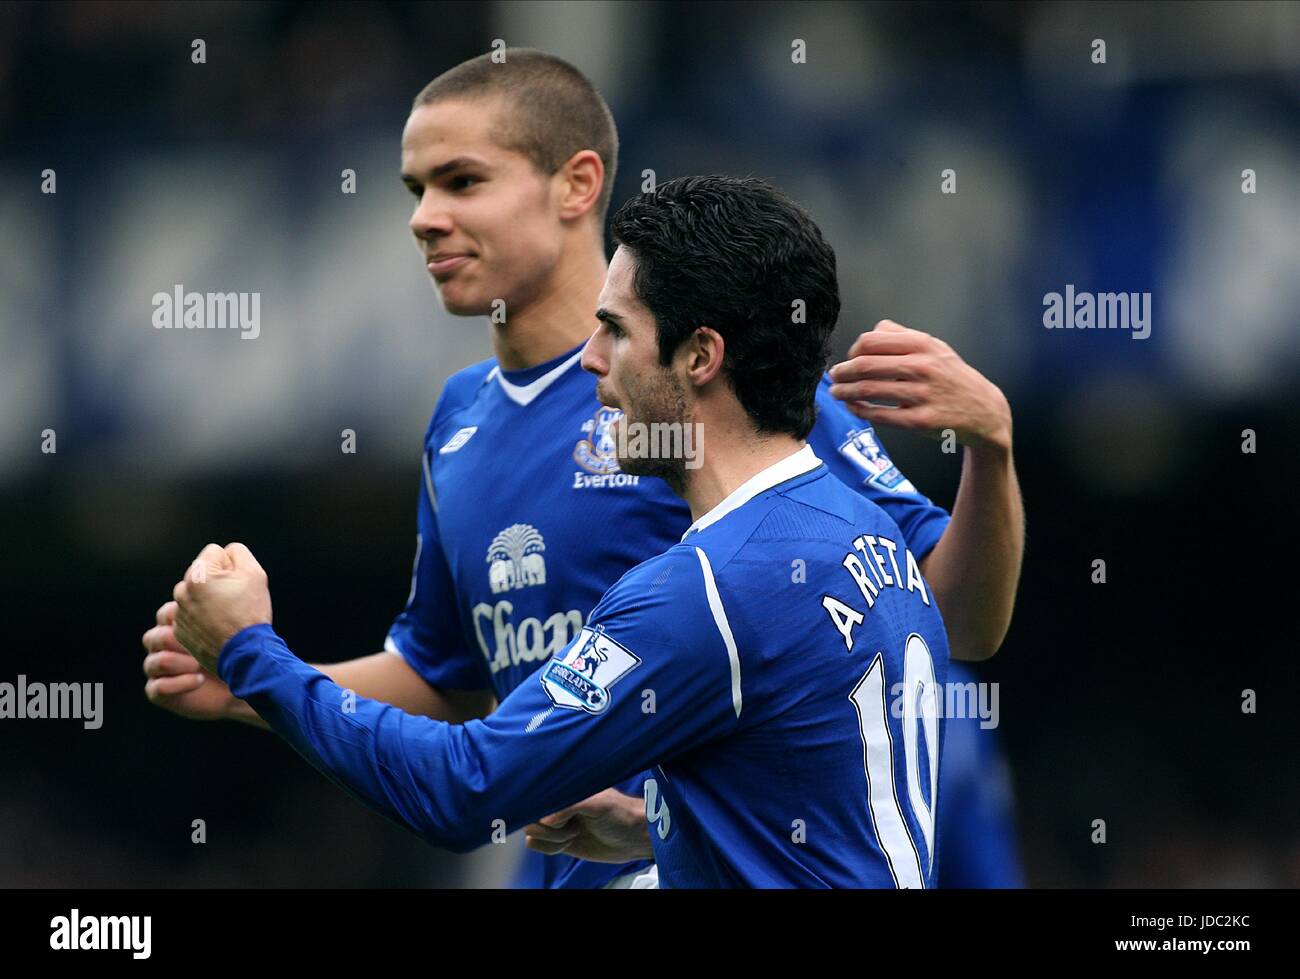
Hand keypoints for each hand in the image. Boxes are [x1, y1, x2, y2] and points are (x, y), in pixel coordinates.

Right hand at [141, 600, 238, 719]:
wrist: (245, 681)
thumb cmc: (241, 648)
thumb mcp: (238, 620)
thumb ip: (228, 596)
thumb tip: (227, 569)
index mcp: (177, 625)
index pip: (165, 614)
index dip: (180, 617)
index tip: (204, 621)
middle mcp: (164, 647)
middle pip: (153, 637)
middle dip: (176, 640)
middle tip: (199, 645)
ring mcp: (159, 670)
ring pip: (154, 662)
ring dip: (177, 663)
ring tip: (200, 664)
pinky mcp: (160, 692)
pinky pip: (156, 688)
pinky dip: (178, 683)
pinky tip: (199, 680)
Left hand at [173, 542, 272, 674]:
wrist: (244, 653)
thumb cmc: (250, 613)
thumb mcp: (255, 574)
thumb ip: (239, 553)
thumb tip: (228, 551)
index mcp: (198, 575)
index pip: (215, 552)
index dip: (232, 565)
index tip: (238, 583)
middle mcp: (182, 591)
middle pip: (203, 573)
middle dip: (218, 581)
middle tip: (234, 600)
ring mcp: (179, 612)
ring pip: (197, 593)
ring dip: (209, 599)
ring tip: (227, 614)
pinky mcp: (180, 629)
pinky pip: (192, 613)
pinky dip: (203, 617)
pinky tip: (218, 626)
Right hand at [524, 788, 652, 863]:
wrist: (632, 838)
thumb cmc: (620, 813)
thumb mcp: (598, 804)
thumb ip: (570, 806)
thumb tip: (544, 820)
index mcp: (565, 788)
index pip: (536, 793)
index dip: (539, 806)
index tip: (553, 816)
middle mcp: (557, 804)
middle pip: (529, 816)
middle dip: (548, 826)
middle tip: (571, 825)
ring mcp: (555, 823)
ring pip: (532, 833)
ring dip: (551, 838)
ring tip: (574, 833)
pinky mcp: (557, 841)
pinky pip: (538, 846)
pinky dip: (551, 848)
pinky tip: (570, 842)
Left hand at [828, 320, 1011, 451]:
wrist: (983, 409)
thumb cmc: (950, 376)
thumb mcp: (934, 347)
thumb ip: (902, 336)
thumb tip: (870, 333)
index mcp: (922, 344)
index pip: (871, 341)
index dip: (853, 351)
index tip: (849, 359)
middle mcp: (922, 367)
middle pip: (865, 365)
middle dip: (841, 372)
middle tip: (832, 377)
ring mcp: (921, 395)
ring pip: (869, 391)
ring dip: (845, 392)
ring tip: (836, 393)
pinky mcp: (920, 421)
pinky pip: (879, 415)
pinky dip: (860, 410)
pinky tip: (854, 408)